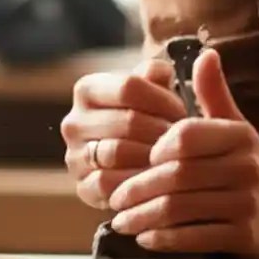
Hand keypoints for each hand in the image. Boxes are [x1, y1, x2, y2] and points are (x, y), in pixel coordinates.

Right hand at [61, 60, 187, 209]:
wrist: (133, 163)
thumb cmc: (147, 117)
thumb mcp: (152, 90)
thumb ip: (156, 74)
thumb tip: (160, 72)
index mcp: (87, 90)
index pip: (129, 86)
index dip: (163, 99)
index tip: (183, 112)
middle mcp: (73, 122)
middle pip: (127, 121)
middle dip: (163, 130)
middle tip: (184, 139)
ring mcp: (75, 156)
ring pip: (117, 152)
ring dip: (152, 155)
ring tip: (174, 156)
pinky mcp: (82, 187)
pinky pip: (109, 183)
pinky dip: (137, 181)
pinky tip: (157, 177)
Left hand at [107, 48, 258, 258]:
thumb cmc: (251, 167)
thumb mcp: (236, 128)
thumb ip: (214, 94)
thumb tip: (205, 53)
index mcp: (238, 136)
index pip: (187, 134)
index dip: (157, 146)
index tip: (141, 157)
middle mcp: (245, 168)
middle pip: (177, 175)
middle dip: (138, 188)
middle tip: (116, 197)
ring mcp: (245, 204)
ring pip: (180, 208)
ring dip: (143, 216)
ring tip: (122, 219)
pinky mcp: (243, 236)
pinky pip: (194, 238)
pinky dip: (165, 239)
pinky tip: (147, 238)